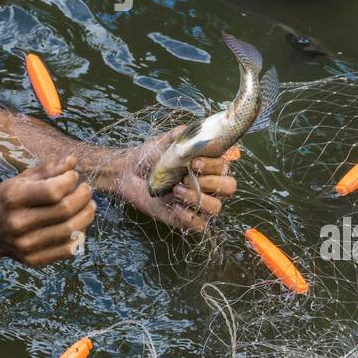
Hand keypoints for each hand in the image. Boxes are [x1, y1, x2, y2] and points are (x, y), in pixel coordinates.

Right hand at [0, 156, 94, 266]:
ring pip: (70, 230)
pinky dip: (80, 234)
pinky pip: (68, 249)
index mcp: (13, 199)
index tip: (74, 176)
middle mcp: (17, 223)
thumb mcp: (21, 180)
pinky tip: (79, 224)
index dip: (69, 181)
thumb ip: (47, 170)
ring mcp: (25, 245)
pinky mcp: (33, 260)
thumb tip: (72, 162)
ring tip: (89, 205)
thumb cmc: (9, 200)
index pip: (52, 191)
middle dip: (83, 197)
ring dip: (86, 215)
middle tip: (87, 190)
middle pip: (64, 210)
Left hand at [105, 129, 238, 231]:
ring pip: (216, 208)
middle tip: (186, 177)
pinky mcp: (184, 218)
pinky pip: (200, 225)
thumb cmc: (150, 155)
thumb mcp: (168, 140)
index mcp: (208, 165)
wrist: (128, 172)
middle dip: (211, 183)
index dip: (215, 166)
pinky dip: (189, 217)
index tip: (195, 162)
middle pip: (229, 188)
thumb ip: (186, 134)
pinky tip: (174, 206)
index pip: (226, 168)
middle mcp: (207, 184)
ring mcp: (197, 202)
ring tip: (175, 190)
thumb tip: (202, 131)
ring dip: (197, 198)